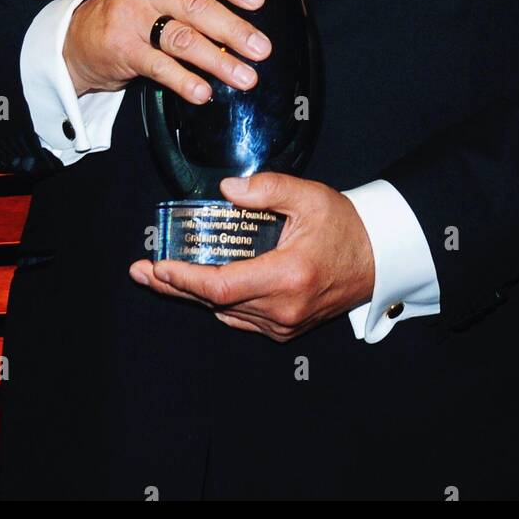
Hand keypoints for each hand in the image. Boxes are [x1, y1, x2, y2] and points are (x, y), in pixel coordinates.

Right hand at [63, 0, 269, 98]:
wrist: (78, 38)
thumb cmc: (131, 9)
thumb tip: (246, 12)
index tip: (257, 0)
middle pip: (195, 6)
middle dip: (234, 30)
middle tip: (261, 48)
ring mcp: (128, 16)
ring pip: (182, 39)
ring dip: (219, 61)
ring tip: (245, 77)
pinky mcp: (121, 49)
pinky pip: (160, 67)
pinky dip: (186, 81)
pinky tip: (204, 92)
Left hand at [129, 172, 375, 340]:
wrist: (377, 257)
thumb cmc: (344, 225)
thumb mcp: (308, 196)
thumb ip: (266, 188)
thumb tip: (226, 189)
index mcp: (286, 276)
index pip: (221, 286)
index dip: (184, 278)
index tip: (157, 265)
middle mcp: (282, 308)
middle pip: (214, 302)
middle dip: (174, 285)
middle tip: (141, 272)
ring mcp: (284, 324)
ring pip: (225, 312)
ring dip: (192, 294)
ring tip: (160, 275)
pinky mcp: (285, 329)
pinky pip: (240, 318)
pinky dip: (218, 302)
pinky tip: (199, 286)